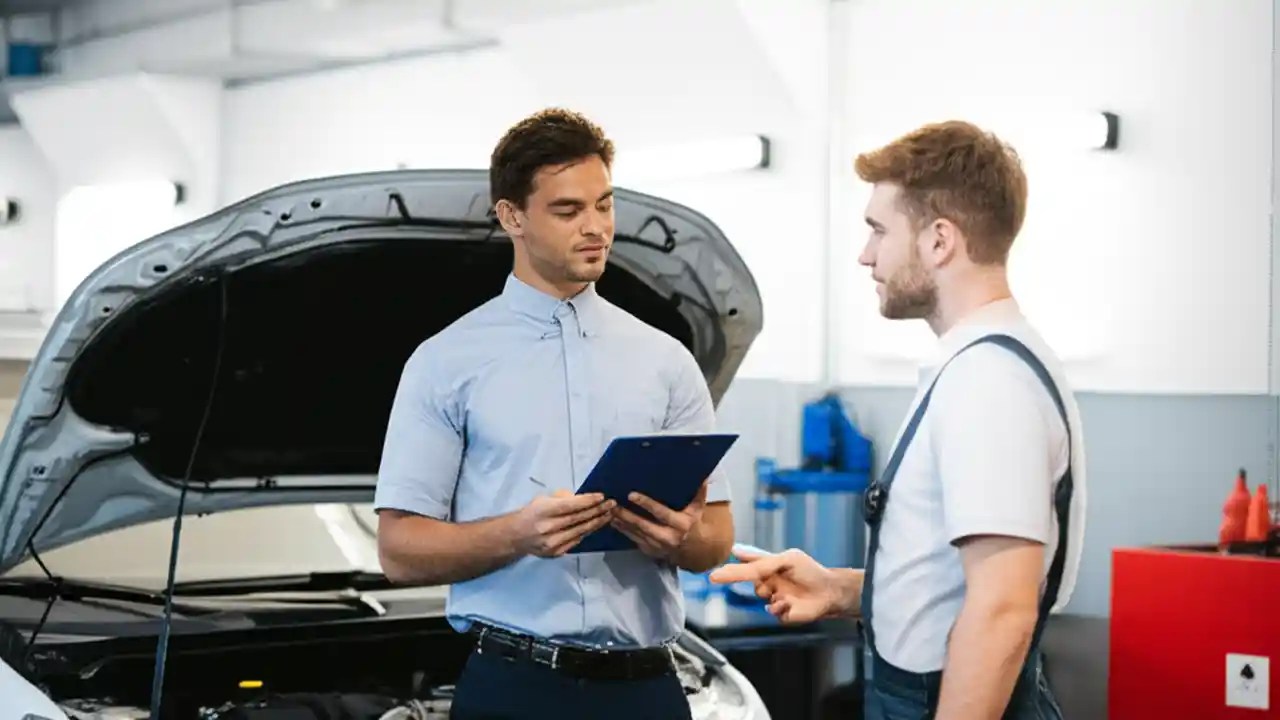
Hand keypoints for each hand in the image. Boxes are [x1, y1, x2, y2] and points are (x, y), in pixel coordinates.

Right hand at [511, 490, 614, 557]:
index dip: (588, 501)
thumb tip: (582, 499)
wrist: (516, 536)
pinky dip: (588, 532)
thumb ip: (562, 498)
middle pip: (578, 519)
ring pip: (580, 531)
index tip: (602, 496)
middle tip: (612, 504)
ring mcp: (552, 543)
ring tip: (609, 514)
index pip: (570, 505)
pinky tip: (597, 525)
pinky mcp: (556, 553)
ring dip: (597, 522)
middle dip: (597, 511)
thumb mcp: (543, 500)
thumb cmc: (532, 513)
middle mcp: (548, 527)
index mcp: (543, 510)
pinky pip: (577, 541)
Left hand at [610, 482, 707, 560]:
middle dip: (627, 515)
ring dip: (621, 523)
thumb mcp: (698, 508)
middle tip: (613, 505)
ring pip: (636, 534)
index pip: (661, 513)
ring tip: (609, 512)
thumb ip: (699, 492)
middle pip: (644, 526)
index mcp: (681, 524)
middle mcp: (669, 537)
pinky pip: (634, 540)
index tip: (631, 495)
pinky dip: (623, 531)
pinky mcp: (651, 551)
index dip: (646, 504)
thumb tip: (704, 474)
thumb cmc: (694, 523)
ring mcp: (658, 546)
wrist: (696, 551)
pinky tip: (614, 522)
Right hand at [708, 548, 842, 622]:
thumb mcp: (786, 559)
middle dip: (755, 580)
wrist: (830, 592)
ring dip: (770, 593)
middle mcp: (771, 583)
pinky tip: (787, 604)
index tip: (713, 575)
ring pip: (761, 596)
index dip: (730, 570)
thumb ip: (760, 559)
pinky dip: (778, 607)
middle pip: (752, 582)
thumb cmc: (810, 571)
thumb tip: (735, 551)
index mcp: (770, 568)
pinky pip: (772, 611)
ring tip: (785, 593)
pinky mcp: (782, 614)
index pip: (746, 566)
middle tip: (762, 580)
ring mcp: (775, 599)